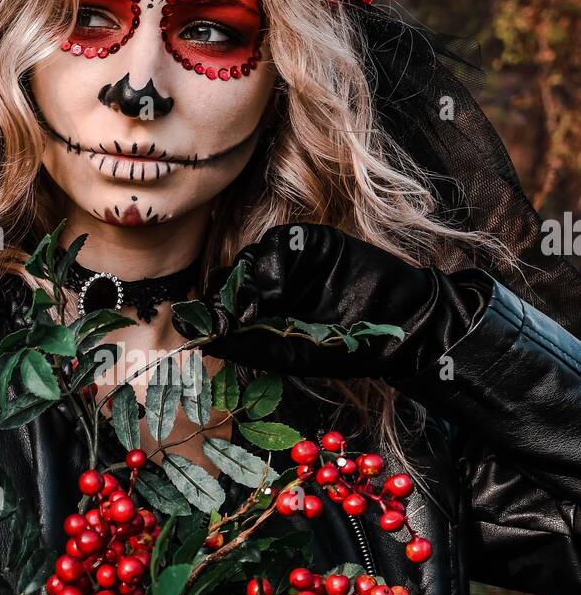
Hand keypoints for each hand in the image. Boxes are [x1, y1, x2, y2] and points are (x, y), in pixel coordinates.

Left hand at [177, 223, 491, 380]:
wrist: (400, 322)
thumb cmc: (348, 346)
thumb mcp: (289, 354)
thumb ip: (246, 343)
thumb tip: (200, 339)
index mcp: (264, 314)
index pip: (223, 306)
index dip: (207, 312)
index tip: (194, 322)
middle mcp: (272, 285)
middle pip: (231, 279)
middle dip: (225, 297)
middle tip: (226, 315)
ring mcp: (290, 260)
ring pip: (249, 259)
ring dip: (248, 281)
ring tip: (267, 304)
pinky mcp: (310, 240)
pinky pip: (278, 241)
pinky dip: (271, 262)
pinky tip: (280, 286)